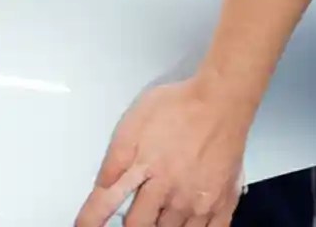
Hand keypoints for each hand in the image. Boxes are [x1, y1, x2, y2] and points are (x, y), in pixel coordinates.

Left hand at [76, 77, 248, 226]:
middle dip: (131, 225)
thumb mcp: (134, 124)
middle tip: (130, 218)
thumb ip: (115, 158)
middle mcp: (171, 193)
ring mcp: (199, 203)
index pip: (107, 205)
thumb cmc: (179, 107)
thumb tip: (101, 185)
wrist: (222, 102)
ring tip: (157, 217)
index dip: (92, 220)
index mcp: (146, 172)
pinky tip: (187, 224)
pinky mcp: (223, 204)